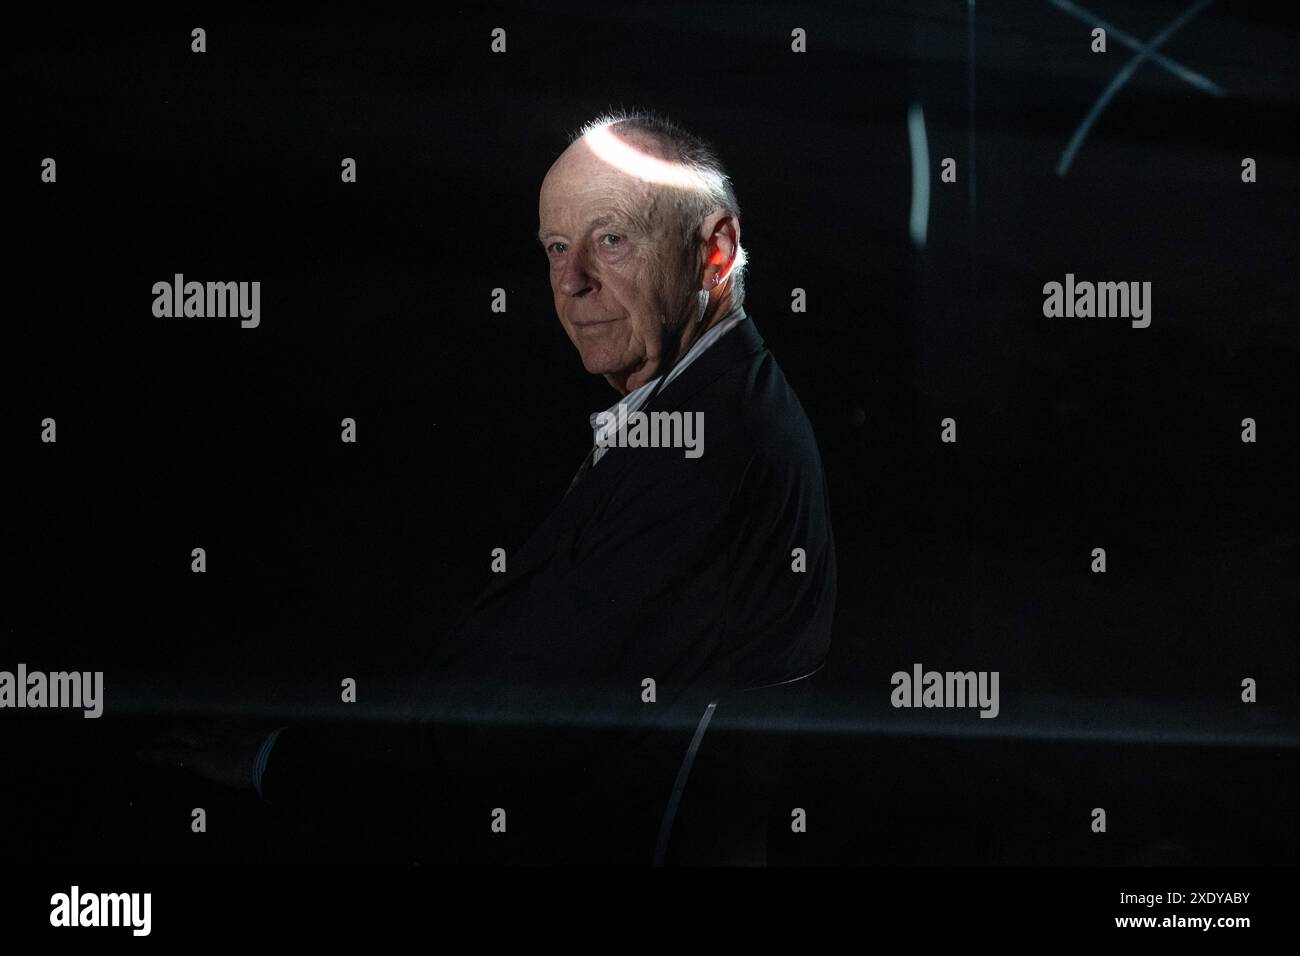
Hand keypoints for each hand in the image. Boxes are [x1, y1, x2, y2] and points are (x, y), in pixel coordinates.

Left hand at [136, 717, 275, 791]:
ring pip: (177, 735)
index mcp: (235, 725)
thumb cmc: (271, 755)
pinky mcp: (196, 757)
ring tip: (150, 741)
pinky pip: (171, 754)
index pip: (210, 723)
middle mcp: (216, 729)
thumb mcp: (263, 745)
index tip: (193, 724)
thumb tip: (262, 748)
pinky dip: (154, 754)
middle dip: (177, 728)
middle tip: (165, 731)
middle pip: (192, 725)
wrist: (269, 757)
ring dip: (163, 737)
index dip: (199, 724)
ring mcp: (205, 741)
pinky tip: (140, 754)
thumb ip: (255, 744)